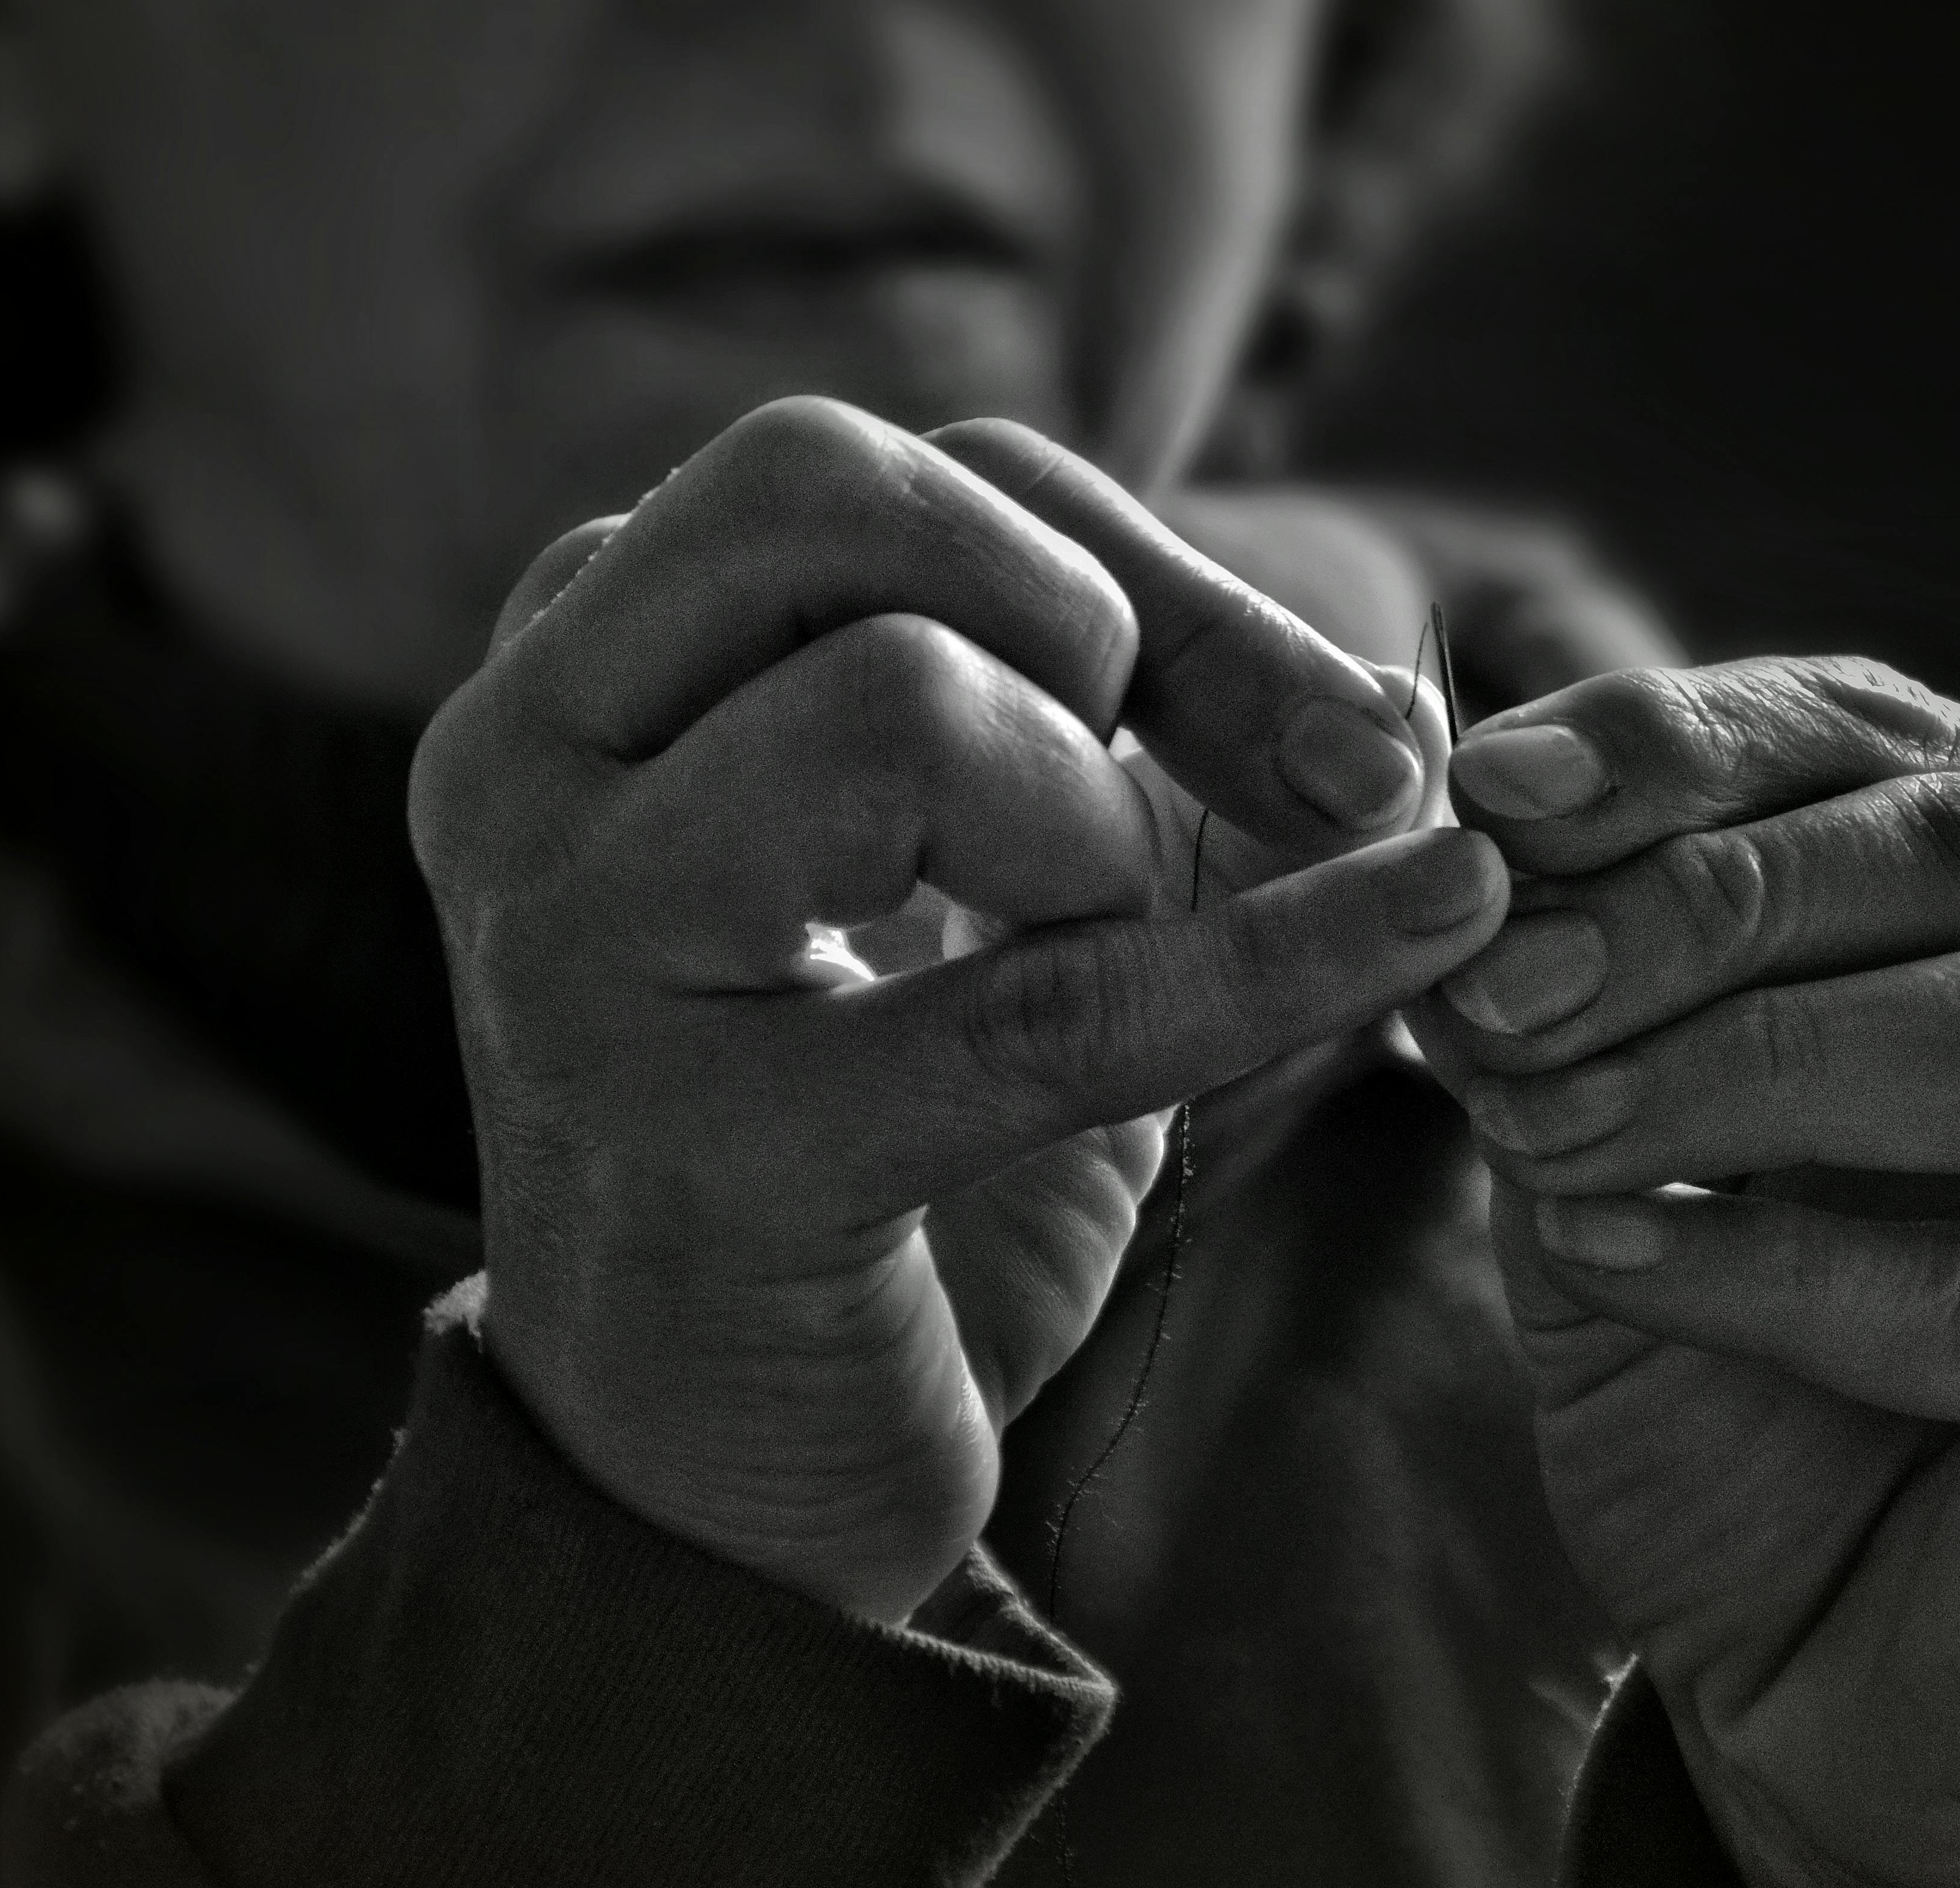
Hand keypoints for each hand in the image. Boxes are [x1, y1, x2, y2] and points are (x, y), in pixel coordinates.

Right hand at [408, 399, 1500, 1623]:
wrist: (723, 1490)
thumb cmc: (878, 1148)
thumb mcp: (1007, 883)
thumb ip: (1162, 742)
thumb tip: (1412, 702)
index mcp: (577, 667)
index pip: (860, 470)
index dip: (1131, 556)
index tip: (1329, 718)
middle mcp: (521, 759)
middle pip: (823, 488)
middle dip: (1092, 604)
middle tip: (1213, 788)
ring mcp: (573, 945)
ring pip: (890, 701)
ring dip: (1097, 817)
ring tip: (1101, 948)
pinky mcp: (697, 1147)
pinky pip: (1040, 1001)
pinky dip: (1278, 959)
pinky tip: (1438, 922)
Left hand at [1409, 659, 1959, 1887]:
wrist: (1853, 1693)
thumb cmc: (1763, 1385)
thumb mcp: (1642, 1135)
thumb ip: (1600, 984)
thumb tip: (1486, 825)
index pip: (1907, 736)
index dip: (1688, 743)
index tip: (1490, 789)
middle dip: (1701, 900)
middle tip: (1493, 979)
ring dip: (1748, 1060)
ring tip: (1540, 1116)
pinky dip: (1787, 1264)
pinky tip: (1616, 1247)